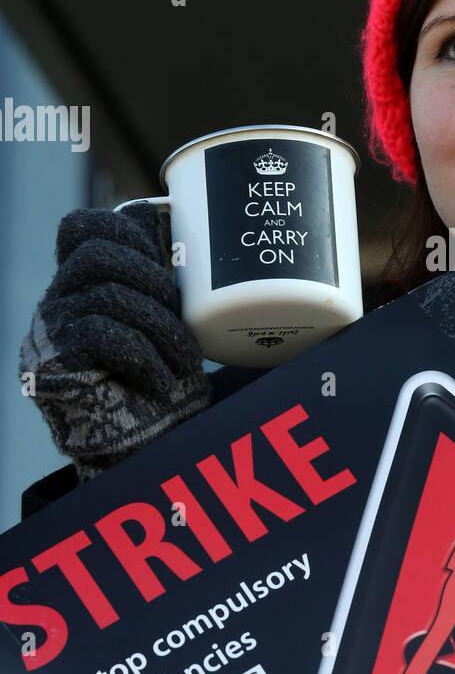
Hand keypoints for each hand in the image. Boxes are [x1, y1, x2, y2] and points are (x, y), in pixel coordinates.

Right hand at [19, 203, 211, 479]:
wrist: (144, 446)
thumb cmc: (161, 380)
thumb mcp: (165, 321)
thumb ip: (160, 281)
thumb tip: (179, 226)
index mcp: (84, 283)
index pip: (81, 227)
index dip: (122, 231)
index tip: (162, 260)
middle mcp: (58, 300)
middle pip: (97, 253)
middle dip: (153, 280)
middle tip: (182, 317)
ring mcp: (50, 331)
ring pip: (107, 295)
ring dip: (159, 327)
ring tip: (184, 362)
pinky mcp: (53, 361)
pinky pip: (101, 333)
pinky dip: (143, 356)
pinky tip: (161, 379)